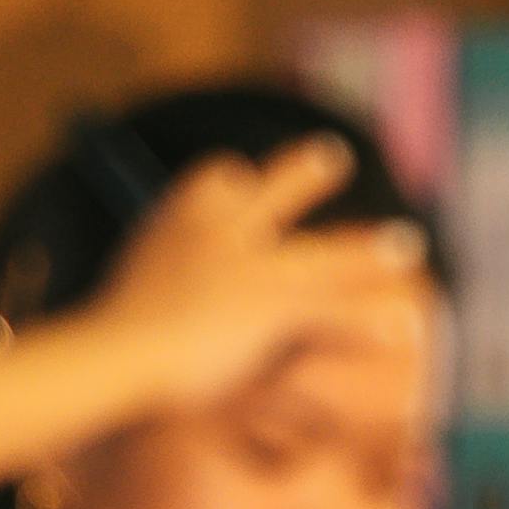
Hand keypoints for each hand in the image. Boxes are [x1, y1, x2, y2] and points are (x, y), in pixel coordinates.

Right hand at [87, 140, 430, 415]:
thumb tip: (100, 323)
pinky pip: (334, 313)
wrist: (115, 354)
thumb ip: (132, 306)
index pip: (209, 181)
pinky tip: (401, 328)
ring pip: (324, 254)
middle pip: (271, 190)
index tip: (239, 176)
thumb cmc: (101, 346)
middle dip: (304, 172)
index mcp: (174, 225)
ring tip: (408, 243)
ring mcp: (249, 265)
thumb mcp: (113, 312)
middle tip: (334, 154)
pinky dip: (368, 322)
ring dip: (368, 250)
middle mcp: (218, 233)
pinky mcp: (271, 304)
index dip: (226, 182)